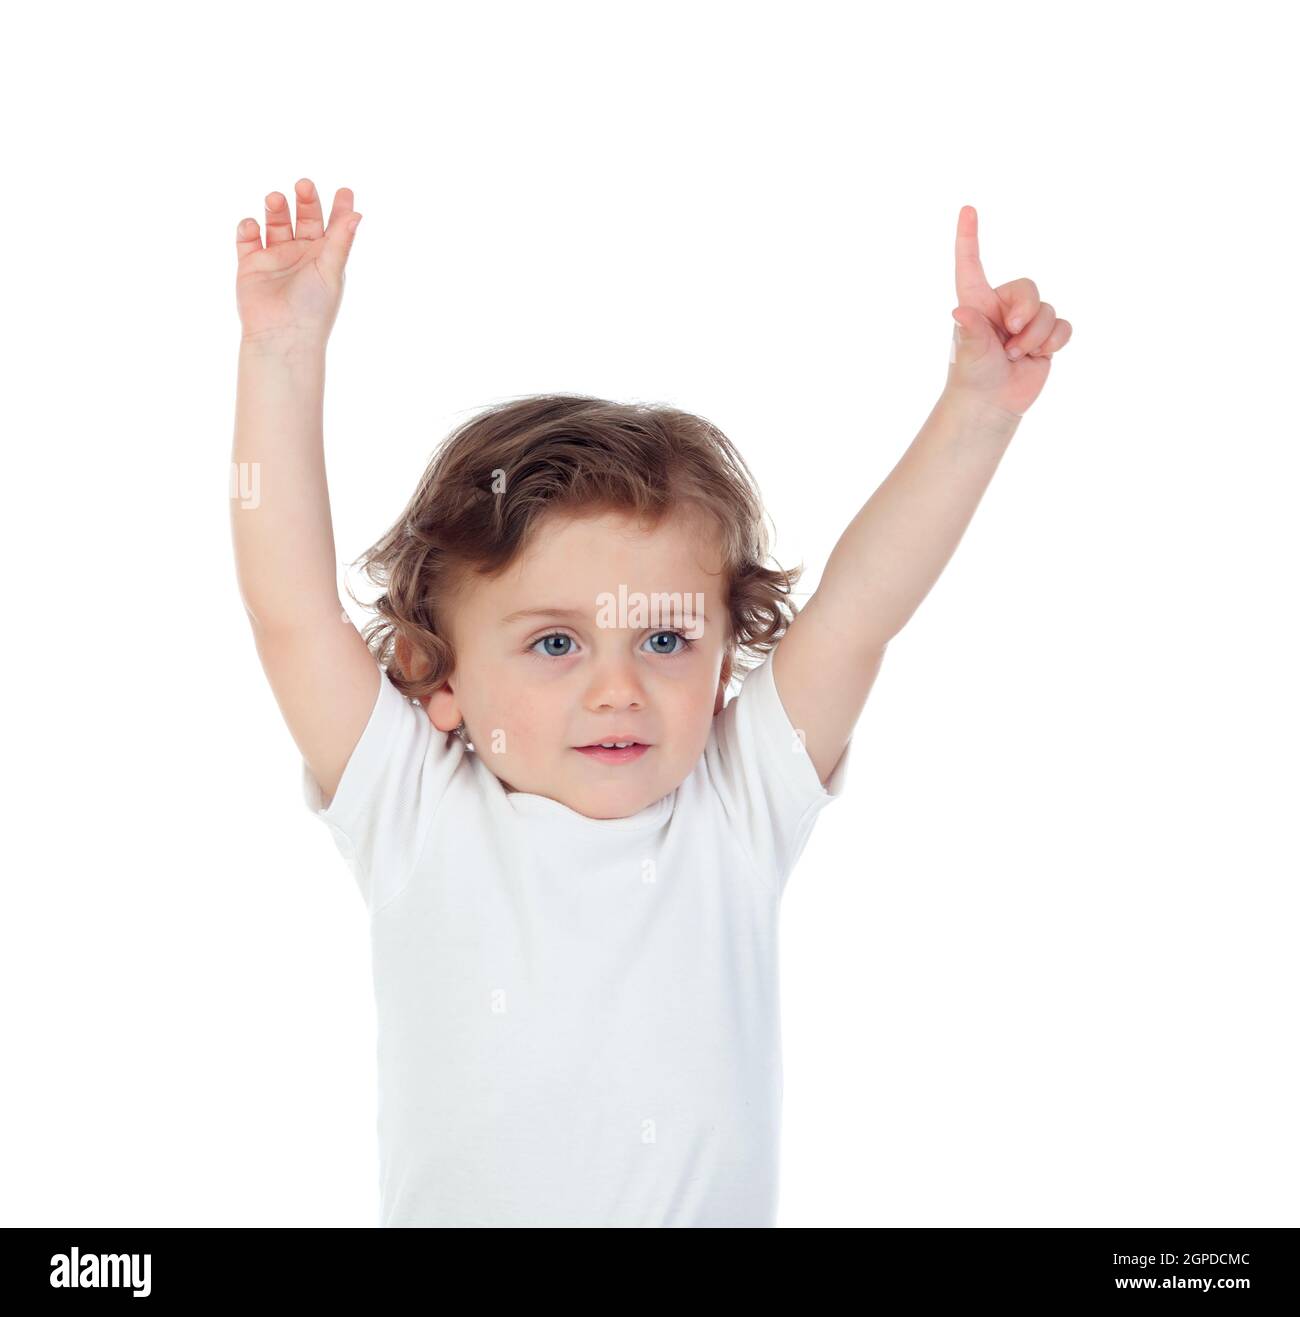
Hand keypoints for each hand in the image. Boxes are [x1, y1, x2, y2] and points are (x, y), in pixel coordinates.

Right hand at [235, 179, 360, 344]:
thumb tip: (357, 215)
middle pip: (304, 217)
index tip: (345, 190)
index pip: (334, 226)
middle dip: (305, 200)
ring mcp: (276, 256)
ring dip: (275, 208)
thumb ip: (341, 242)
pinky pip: (247, 238)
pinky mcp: (250, 263)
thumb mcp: (331, 271)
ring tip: (275, 199)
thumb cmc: (313, 308)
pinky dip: (247, 227)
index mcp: (325, 257)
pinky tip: (252, 227)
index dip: (340, 208)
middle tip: (304, 185)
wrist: (282, 335)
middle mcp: (302, 254)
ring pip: (275, 222)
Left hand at [946, 205, 1071, 418]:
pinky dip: (1055, 341)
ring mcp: (1025, 321)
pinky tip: (1040, 355)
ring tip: (1017, 356)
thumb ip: (971, 332)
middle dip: (1026, 312)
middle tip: (1011, 336)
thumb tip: (960, 314)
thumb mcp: (970, 353)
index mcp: (977, 302)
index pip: (971, 265)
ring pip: (1047, 311)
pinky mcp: (1044, 336)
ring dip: (1036, 336)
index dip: (968, 238)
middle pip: (1027, 288)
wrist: (992, 404)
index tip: (967, 210)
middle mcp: (1001, 306)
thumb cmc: (973, 376)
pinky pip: (1063, 326)